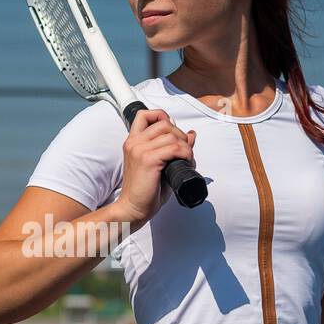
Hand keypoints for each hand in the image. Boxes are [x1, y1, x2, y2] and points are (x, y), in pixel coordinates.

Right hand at [114, 108, 196, 226]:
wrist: (132, 208)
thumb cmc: (144, 191)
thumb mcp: (160, 164)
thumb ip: (174, 148)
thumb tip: (191, 134)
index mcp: (133, 142)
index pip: (145, 115)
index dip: (162, 117)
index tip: (172, 133)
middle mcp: (134, 142)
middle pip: (164, 122)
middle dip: (179, 134)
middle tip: (183, 151)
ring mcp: (140, 150)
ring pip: (171, 134)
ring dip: (184, 146)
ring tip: (185, 159)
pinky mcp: (148, 160)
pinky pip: (175, 148)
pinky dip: (185, 153)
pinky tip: (185, 162)